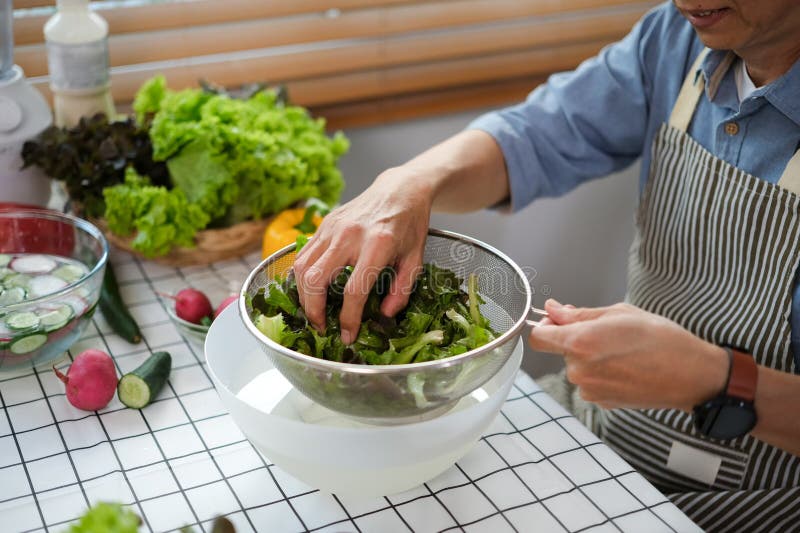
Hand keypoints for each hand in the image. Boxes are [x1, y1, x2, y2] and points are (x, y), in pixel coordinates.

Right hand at [293, 167, 433, 343]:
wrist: (400, 189)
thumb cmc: (410, 225)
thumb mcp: (416, 259)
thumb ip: (402, 290)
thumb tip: (384, 315)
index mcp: (377, 245)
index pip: (353, 290)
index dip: (348, 319)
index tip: (347, 336)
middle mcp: (350, 235)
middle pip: (316, 279)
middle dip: (313, 310)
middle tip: (321, 327)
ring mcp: (332, 228)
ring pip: (302, 267)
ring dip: (303, 295)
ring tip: (314, 311)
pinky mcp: (323, 224)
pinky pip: (302, 254)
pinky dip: (302, 276)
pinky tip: (312, 289)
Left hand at [528, 300, 729, 411]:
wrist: (691, 374)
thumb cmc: (660, 339)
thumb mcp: (619, 313)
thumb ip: (578, 314)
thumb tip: (552, 310)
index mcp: (580, 343)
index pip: (537, 337)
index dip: (545, 326)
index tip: (557, 321)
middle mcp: (579, 370)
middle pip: (560, 351)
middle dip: (576, 339)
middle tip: (608, 333)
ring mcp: (589, 389)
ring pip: (577, 367)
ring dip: (590, 358)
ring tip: (623, 351)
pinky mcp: (601, 402)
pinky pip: (590, 382)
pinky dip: (601, 374)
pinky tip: (626, 368)